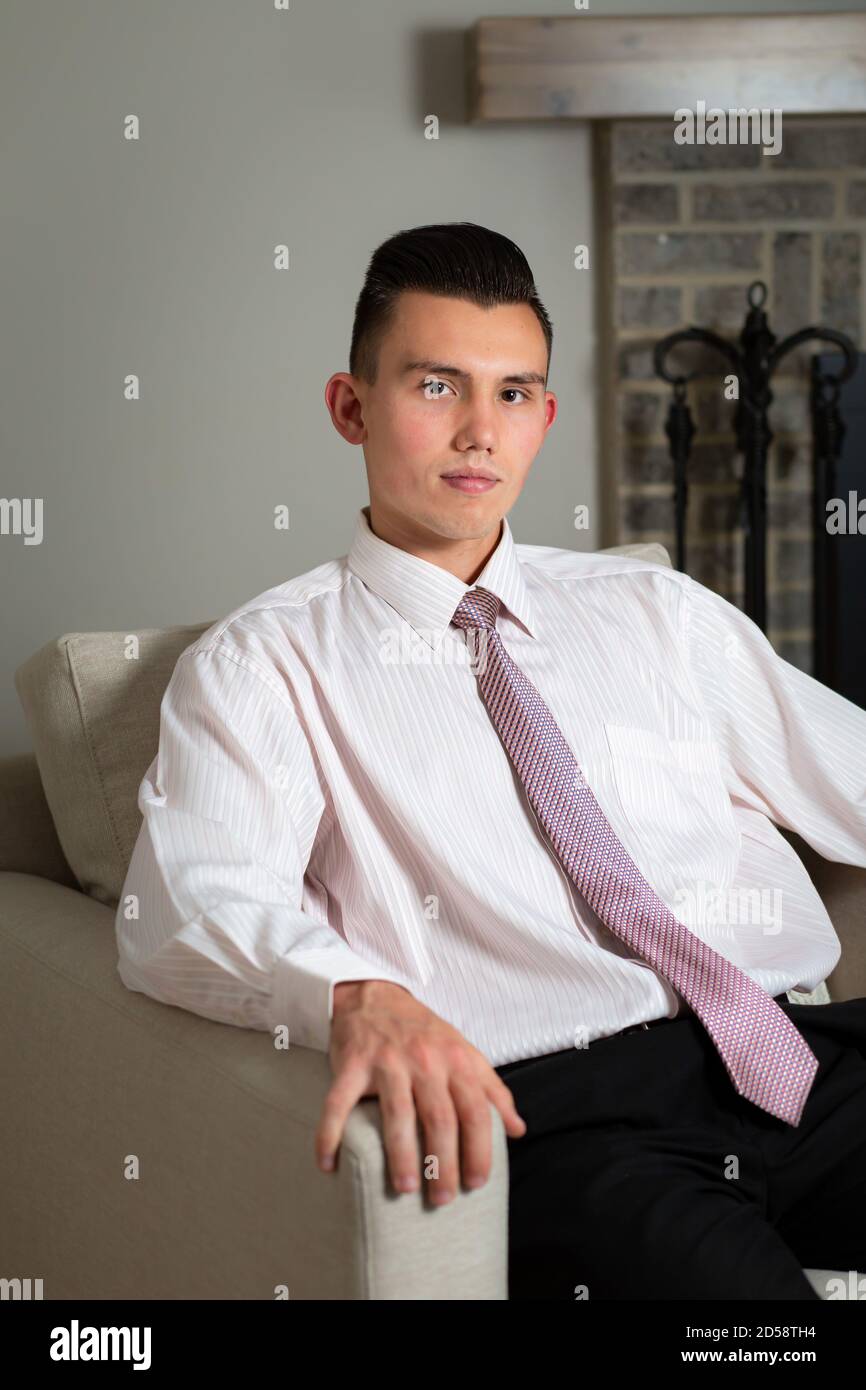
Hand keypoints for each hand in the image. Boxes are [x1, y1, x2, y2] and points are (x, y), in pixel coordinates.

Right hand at [315, 979, 526, 1205]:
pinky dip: (330, 1135)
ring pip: (397, 1115)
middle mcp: (424, 1060)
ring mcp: (386, 1061)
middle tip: (442, 1199)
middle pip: (439, 1119)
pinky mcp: (351, 1064)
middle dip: (443, 1164)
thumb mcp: (464, 1053)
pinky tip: (328, 1165)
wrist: (374, 996)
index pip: (475, 1111)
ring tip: (405, 1188)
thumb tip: (518, 1129)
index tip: (476, 1183)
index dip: (479, 1150)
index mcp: (455, 1060)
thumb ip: (492, 1090)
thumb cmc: (423, 1033)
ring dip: (401, 1157)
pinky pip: (338, 1104)